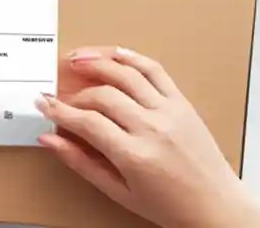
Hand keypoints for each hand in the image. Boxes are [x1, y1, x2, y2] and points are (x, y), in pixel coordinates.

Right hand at [34, 46, 259, 227]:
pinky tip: (114, 54)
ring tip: (78, 60)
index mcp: (135, 156)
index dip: (60, 110)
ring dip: (98, 62)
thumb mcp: (119, 192)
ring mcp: (170, 111)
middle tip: (60, 94)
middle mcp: (153, 128)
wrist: (215, 205)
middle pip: (103, 95)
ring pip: (127, 74)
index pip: (87, 122)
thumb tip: (50, 141)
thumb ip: (82, 163)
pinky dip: (132, 57)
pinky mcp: (182, 102)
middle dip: (75, 93)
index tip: (44, 103)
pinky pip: (155, 70)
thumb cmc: (170, 206)